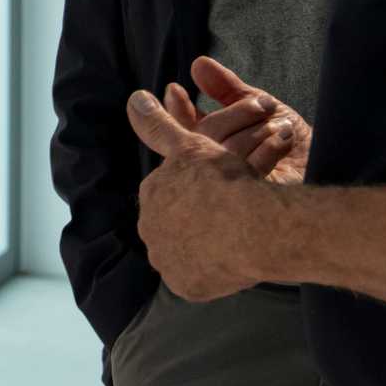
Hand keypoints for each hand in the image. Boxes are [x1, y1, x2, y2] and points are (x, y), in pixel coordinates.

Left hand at [129, 87, 268, 302]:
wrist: (251, 227)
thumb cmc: (224, 182)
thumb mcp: (190, 145)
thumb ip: (159, 125)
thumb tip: (134, 99)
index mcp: (151, 194)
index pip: (168, 191)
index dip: (195, 188)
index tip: (218, 189)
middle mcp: (150, 229)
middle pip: (173, 223)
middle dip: (195, 218)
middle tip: (229, 213)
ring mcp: (166, 261)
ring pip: (184, 252)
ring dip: (202, 245)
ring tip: (234, 236)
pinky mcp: (185, 286)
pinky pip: (196, 280)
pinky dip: (210, 273)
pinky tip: (231, 261)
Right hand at [160, 56, 311, 185]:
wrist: (324, 163)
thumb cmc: (287, 137)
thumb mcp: (255, 106)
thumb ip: (226, 88)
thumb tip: (198, 64)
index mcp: (207, 146)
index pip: (179, 130)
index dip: (175, 111)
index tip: (175, 89)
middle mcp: (212, 168)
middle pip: (204, 135)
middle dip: (236, 113)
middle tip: (264, 106)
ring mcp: (228, 186)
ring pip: (226, 149)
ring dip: (258, 130)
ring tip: (281, 128)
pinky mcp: (248, 198)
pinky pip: (247, 167)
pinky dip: (270, 147)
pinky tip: (284, 142)